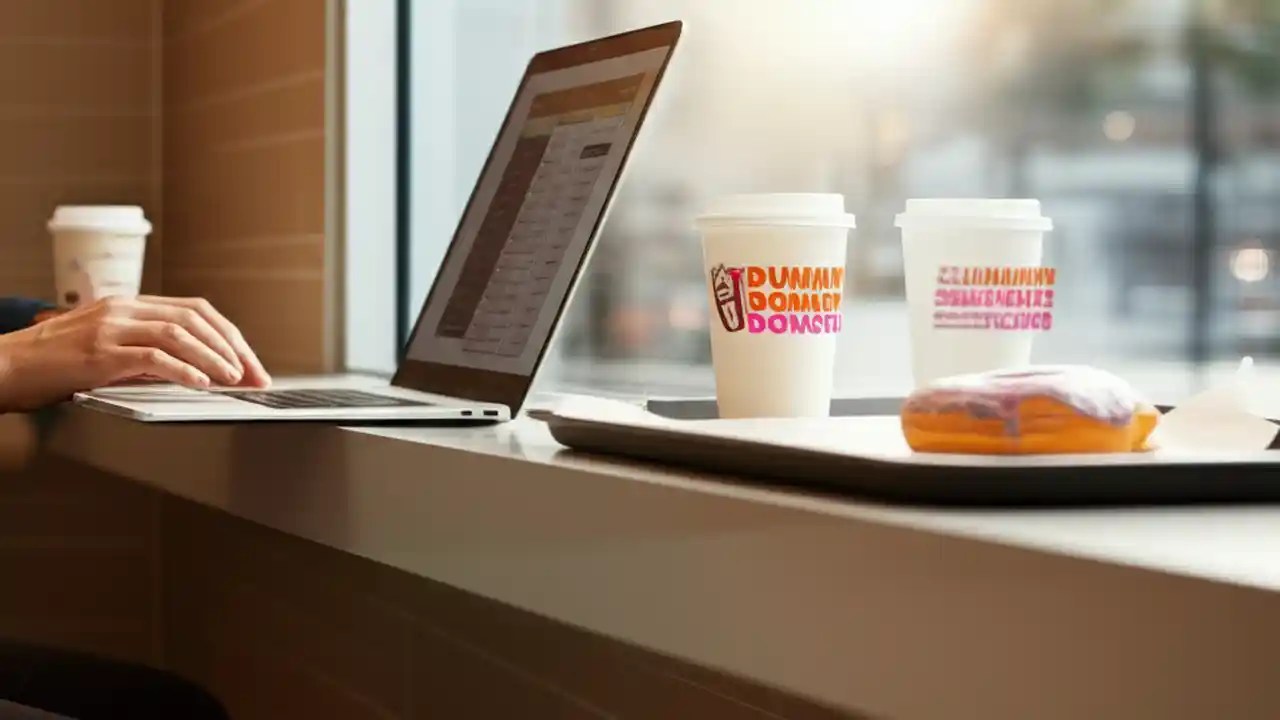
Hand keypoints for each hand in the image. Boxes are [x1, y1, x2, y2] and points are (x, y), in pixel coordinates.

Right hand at [0, 296, 270, 410]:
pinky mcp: (99, 353)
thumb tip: (196, 372)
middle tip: (256, 376)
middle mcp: (124, 310)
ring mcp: (111, 328)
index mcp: (130, 305)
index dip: (230, 336)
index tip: (252, 362)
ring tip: (236, 380)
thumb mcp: (110, 351)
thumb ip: (150, 355)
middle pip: (196, 318)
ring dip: (215, 358)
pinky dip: (184, 370)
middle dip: (233, 348)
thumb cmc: (54, 364)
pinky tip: (202, 384)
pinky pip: (153, 357)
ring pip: (180, 334)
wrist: (4, 366)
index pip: (196, 311)